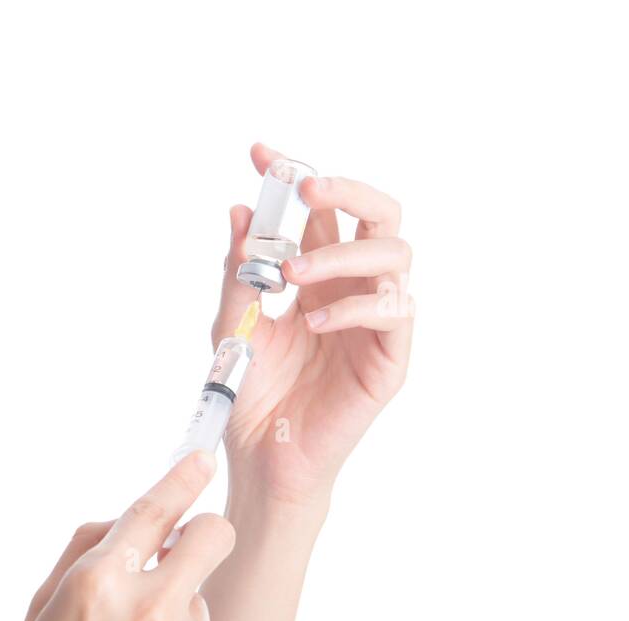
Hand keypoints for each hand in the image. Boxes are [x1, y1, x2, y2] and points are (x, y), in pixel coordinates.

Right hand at [0, 449, 240, 620]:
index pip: (155, 509)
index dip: (184, 477)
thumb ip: (84, 552)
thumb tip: (130, 521)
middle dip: (207, 535)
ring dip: (182, 620)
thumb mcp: (37, 609)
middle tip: (189, 556)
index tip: (202, 461)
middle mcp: (148, 610)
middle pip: (215, 536)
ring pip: (207, 604)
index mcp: (97, 582)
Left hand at [214, 142, 415, 508]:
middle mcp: (354, 288)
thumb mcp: (233, 325)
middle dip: (345, 190)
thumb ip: (239, 272)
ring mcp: (377, 321)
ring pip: (395, 254)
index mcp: (319, 274)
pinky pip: (394, 311)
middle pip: (380, 214)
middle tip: (304, 192)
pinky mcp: (391, 358)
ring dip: (341, 253)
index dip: (296, 176)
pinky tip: (311, 321)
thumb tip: (239, 210)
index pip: (322, 212)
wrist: (263, 458)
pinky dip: (351, 306)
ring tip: (291, 273)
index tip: (260, 153)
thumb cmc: (251, 394)